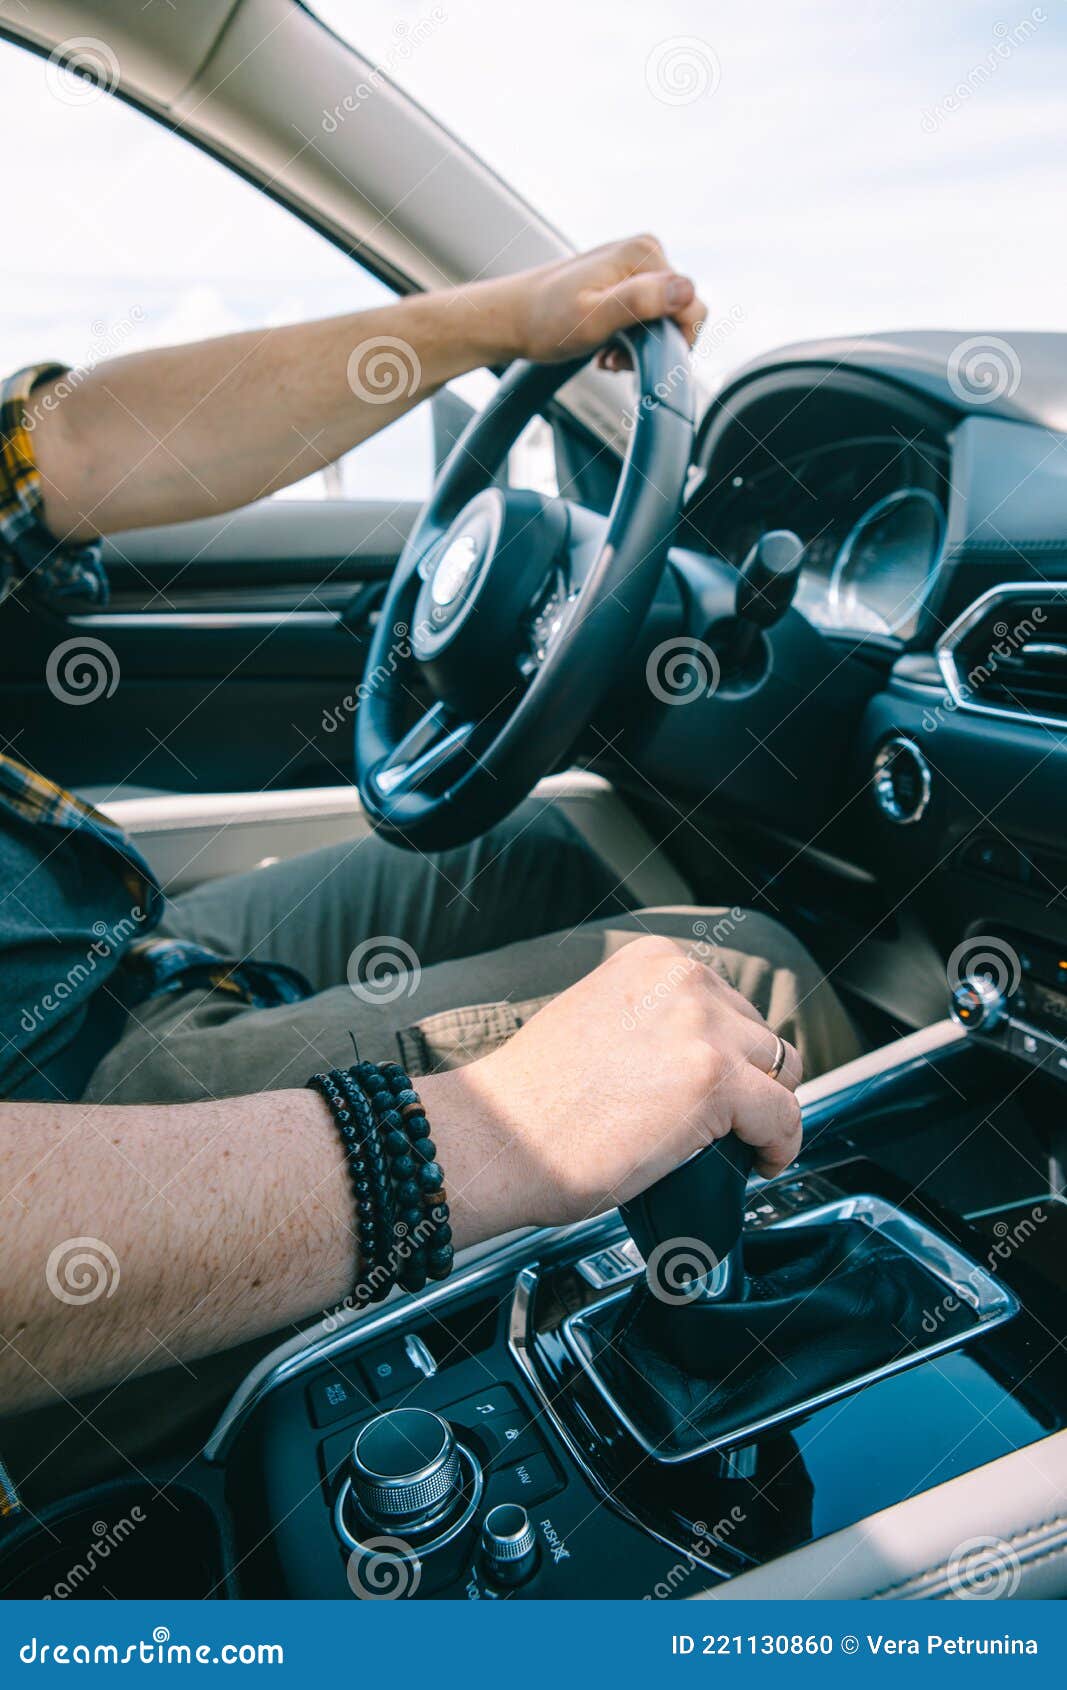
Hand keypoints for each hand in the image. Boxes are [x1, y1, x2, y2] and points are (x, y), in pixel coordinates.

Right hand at [424, 936, 800, 1235]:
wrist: (499, 1137)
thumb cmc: (533, 1099)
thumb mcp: (598, 1020)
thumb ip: (650, 1020)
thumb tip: (693, 1054)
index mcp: (653, 960)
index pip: (729, 1003)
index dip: (733, 1052)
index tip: (725, 1086)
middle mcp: (682, 980)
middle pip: (760, 1034)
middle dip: (751, 1080)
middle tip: (730, 1124)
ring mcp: (702, 1027)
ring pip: (782, 1071)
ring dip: (768, 1111)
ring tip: (746, 1145)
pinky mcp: (716, 1081)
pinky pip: (784, 1116)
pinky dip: (781, 1145)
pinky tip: (762, 1163)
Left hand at [498, 235, 705, 368]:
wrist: (512, 317)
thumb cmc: (544, 321)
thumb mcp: (593, 318)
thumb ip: (639, 302)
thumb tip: (686, 290)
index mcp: (644, 254)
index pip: (691, 308)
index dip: (668, 343)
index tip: (630, 356)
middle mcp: (645, 251)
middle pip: (680, 313)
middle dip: (654, 345)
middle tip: (613, 357)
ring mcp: (636, 265)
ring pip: (665, 318)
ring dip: (641, 346)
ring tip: (606, 353)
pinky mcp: (627, 280)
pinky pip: (649, 315)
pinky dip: (632, 338)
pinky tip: (606, 346)